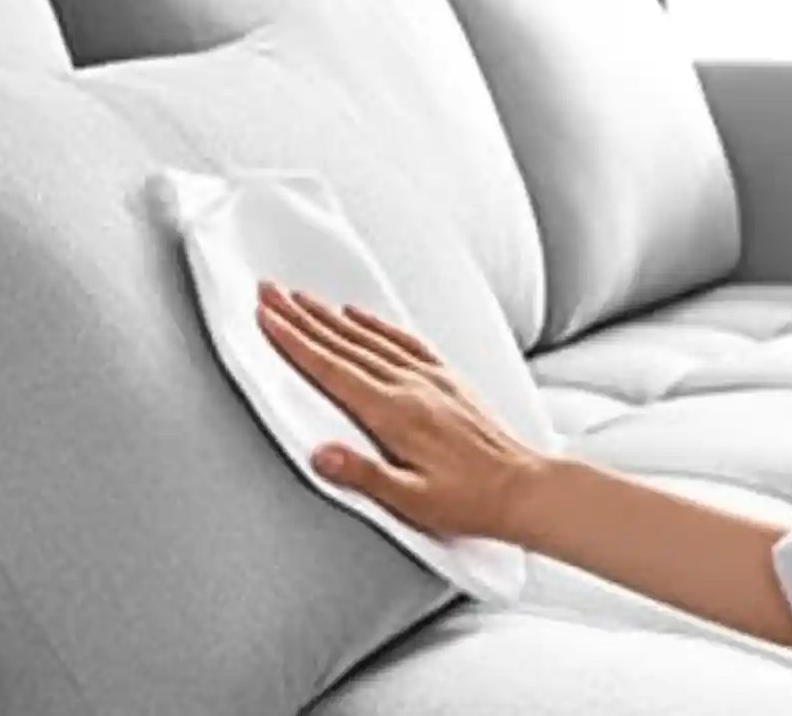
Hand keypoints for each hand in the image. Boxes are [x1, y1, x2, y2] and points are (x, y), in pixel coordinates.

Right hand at [255, 282, 546, 539]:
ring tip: (301, 296)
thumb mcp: (412, 500)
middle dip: (301, 316)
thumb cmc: (470, 500)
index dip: (294, 341)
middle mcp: (411, 386)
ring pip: (369, 336)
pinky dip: (377, 323)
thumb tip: (319, 454)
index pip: (331, 369)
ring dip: (330, 314)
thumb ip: (363, 475)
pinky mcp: (447, 379)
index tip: (266, 316)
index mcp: (395, 413)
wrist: (525, 488)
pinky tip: (360, 314)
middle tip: (269, 290)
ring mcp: (430, 379)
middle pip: (343, 343)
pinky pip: (404, 340)